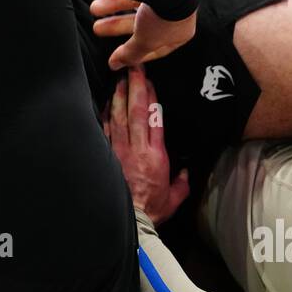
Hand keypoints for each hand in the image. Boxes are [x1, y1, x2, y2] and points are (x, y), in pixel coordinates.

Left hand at [89, 0, 196, 69]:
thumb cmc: (166, 14)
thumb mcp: (146, 42)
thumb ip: (130, 54)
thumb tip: (116, 65)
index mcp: (180, 31)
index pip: (158, 47)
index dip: (138, 53)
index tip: (120, 55)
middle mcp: (174, 12)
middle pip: (141, 22)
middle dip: (117, 26)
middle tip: (99, 28)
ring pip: (134, 2)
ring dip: (113, 7)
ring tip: (96, 9)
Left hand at [101, 66, 189, 224]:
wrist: (133, 221)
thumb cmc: (154, 210)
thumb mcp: (175, 198)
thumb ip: (182, 182)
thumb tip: (186, 172)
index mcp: (156, 155)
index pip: (155, 119)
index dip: (152, 98)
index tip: (150, 82)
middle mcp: (138, 149)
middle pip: (136, 112)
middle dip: (135, 88)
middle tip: (134, 69)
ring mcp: (120, 152)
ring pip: (119, 117)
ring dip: (119, 97)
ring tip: (120, 80)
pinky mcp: (109, 157)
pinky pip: (106, 131)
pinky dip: (106, 115)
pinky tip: (107, 103)